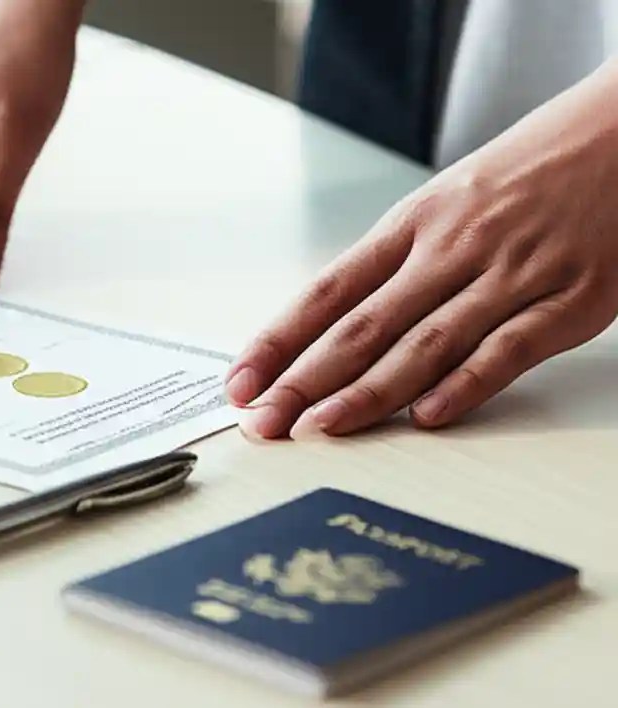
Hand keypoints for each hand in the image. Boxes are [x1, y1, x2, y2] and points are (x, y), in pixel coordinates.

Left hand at [226, 58, 617, 438]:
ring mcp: (512, 275)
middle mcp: (453, 248)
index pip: (328, 292)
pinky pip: (508, 350)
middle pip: (364, 325)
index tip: (241, 381)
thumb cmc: (526, 173)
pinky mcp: (572, 300)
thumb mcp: (446, 203)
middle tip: (264, 421)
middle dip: (305, 379)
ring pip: (425, 343)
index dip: (278, 341)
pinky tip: (427, 417)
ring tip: (322, 427)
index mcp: (414, 223)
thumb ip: (395, 264)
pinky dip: (465, 385)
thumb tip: (328, 328)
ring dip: (369, 392)